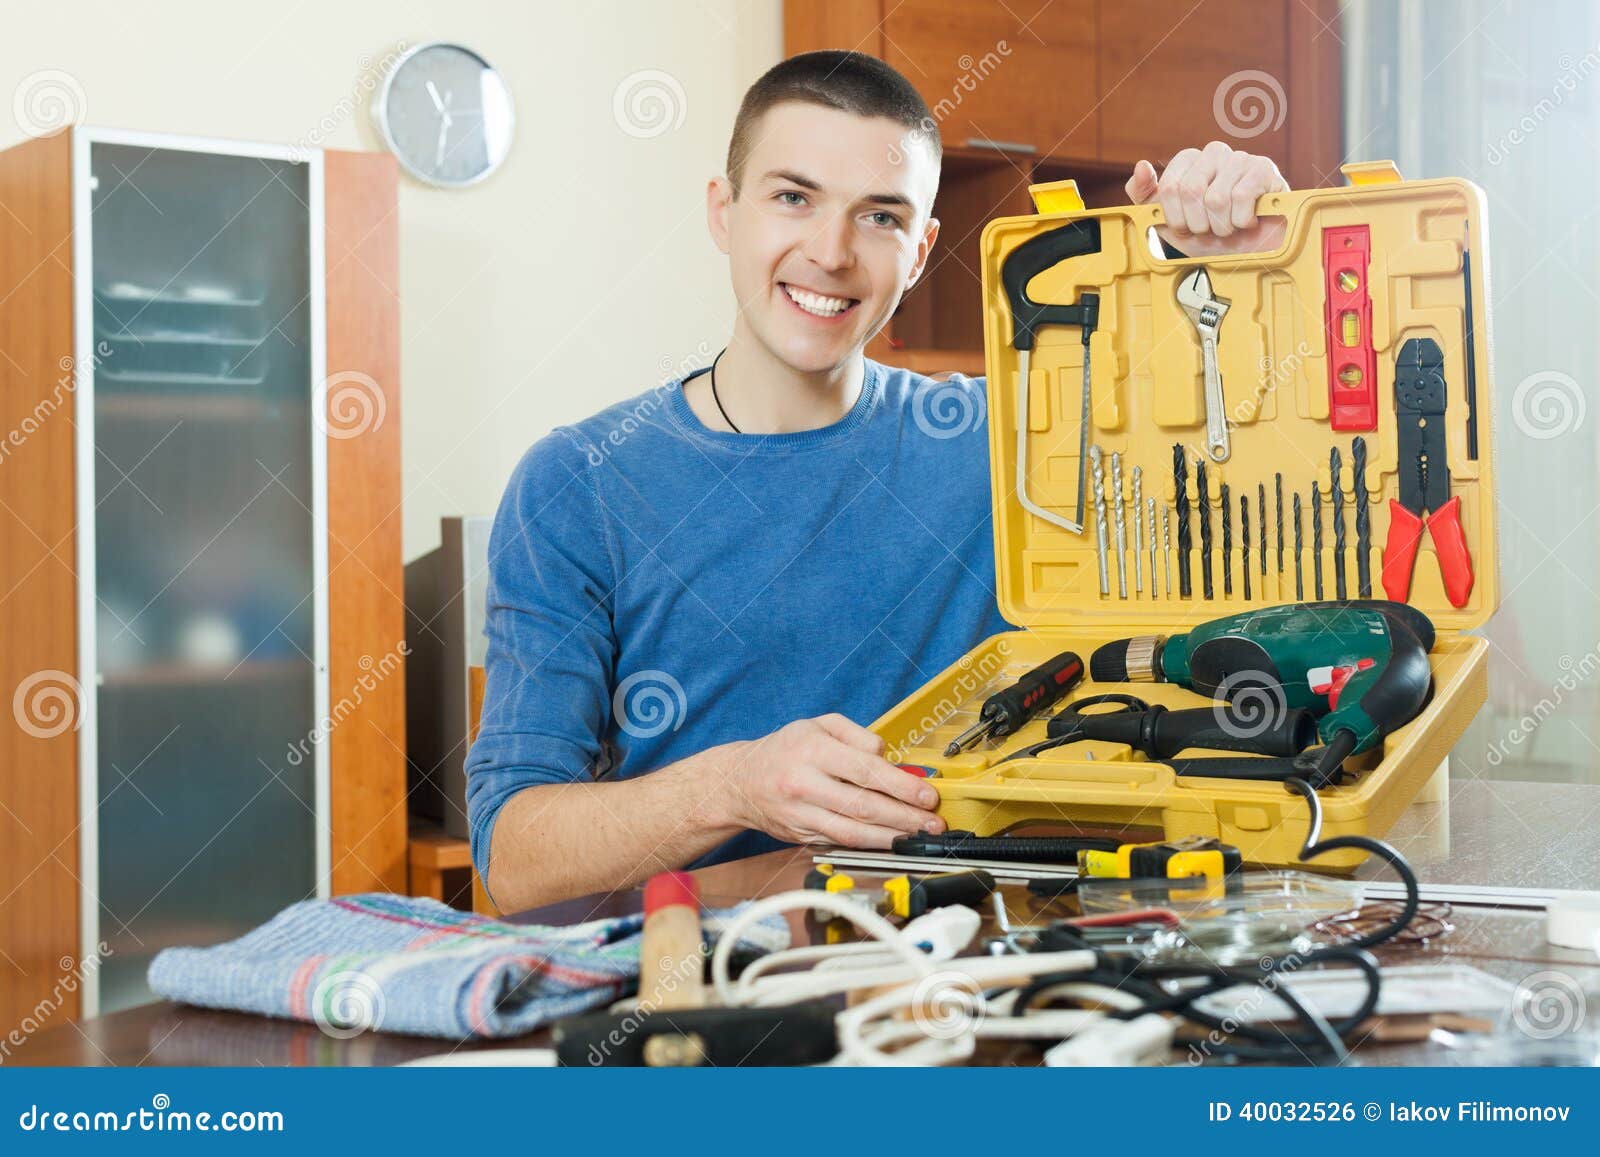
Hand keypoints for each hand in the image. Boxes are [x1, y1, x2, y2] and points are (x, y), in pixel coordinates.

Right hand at [719, 714, 945, 847]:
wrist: (740, 781)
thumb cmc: (786, 749)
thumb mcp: (819, 724)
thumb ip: (859, 736)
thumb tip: (890, 758)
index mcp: (812, 749)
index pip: (865, 770)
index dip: (901, 786)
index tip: (927, 795)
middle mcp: (804, 783)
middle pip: (863, 805)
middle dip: (904, 817)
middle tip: (932, 823)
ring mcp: (801, 813)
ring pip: (853, 832)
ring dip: (891, 838)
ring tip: (919, 837)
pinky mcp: (801, 835)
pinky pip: (841, 842)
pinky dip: (870, 845)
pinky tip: (892, 842)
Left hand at [1126, 141, 1288, 256]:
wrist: (1248, 252)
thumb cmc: (1209, 234)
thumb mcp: (1169, 221)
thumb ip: (1145, 196)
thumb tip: (1141, 167)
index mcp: (1188, 160)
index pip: (1169, 187)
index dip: (1176, 217)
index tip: (1186, 227)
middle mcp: (1213, 152)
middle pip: (1190, 191)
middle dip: (1198, 223)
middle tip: (1210, 229)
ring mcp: (1240, 158)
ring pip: (1216, 198)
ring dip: (1222, 225)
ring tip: (1230, 225)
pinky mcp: (1263, 169)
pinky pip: (1242, 197)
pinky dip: (1242, 220)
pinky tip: (1248, 220)